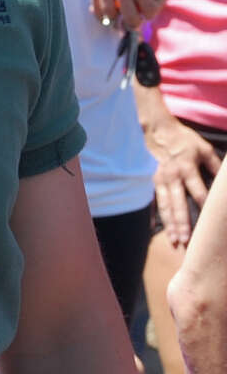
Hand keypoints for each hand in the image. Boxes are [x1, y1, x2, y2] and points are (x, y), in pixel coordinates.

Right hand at [145, 117, 221, 245]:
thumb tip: (226, 186)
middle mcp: (172, 177)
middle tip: (186, 241)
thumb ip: (216, 167)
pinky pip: (156, 203)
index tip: (210, 223)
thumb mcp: (204, 150)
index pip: (198, 191)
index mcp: (187, 168)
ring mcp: (161, 181)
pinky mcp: (154, 183)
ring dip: (170, 225)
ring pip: (165, 207)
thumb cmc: (185, 140)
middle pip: (177, 204)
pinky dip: (157, 218)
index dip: (204, 206)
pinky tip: (159, 231)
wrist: (158, 131)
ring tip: (174, 241)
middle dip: (182, 223)